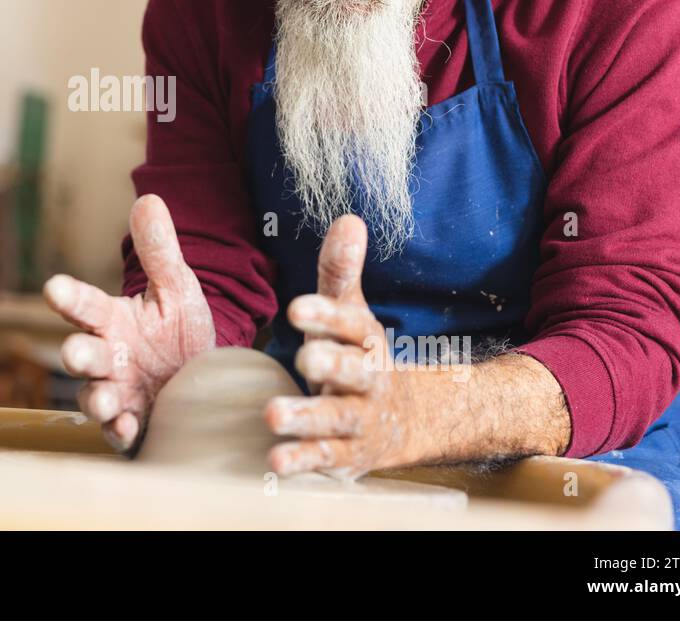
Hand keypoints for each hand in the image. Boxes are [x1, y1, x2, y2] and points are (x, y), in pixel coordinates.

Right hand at [42, 194, 215, 450]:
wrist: (203, 377)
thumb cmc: (180, 331)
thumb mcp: (176, 288)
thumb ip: (160, 251)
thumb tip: (149, 198)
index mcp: (112, 319)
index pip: (85, 304)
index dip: (69, 297)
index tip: (54, 287)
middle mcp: (108, 355)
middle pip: (82, 354)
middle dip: (77, 354)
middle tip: (75, 352)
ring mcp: (117, 391)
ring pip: (93, 395)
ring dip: (96, 398)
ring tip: (106, 399)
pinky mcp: (132, 422)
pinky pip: (118, 431)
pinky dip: (120, 430)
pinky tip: (128, 427)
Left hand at [264, 214, 419, 477]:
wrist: (407, 420)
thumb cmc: (358, 355)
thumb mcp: (351, 313)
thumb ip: (340, 272)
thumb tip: (349, 218)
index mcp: (364, 340)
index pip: (349, 324)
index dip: (325, 315)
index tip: (297, 307)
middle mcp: (367, 380)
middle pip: (351, 371)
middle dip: (329, 365)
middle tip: (304, 357)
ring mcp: (359, 419)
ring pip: (335, 418)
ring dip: (305, 417)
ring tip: (272, 415)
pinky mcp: (348, 455)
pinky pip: (326, 457)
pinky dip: (302, 460)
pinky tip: (275, 461)